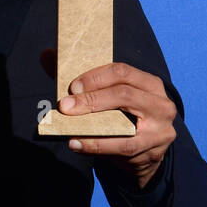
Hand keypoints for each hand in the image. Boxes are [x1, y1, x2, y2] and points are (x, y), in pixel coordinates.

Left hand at [57, 61, 176, 190]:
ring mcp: (161, 129)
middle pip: (124, 94)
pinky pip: (122, 147)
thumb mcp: (107, 96)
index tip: (72, 86)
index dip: (95, 77)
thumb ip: (79, 78)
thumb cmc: (123, 117)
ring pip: (125, 125)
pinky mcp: (153, 151)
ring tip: (67, 130)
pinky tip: (76, 144)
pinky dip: (97, 146)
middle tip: (65, 106)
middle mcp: (161, 103)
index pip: (122, 72)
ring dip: (92, 127)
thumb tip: (46, 54)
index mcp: (149, 83)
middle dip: (91, 100)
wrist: (144, 152)